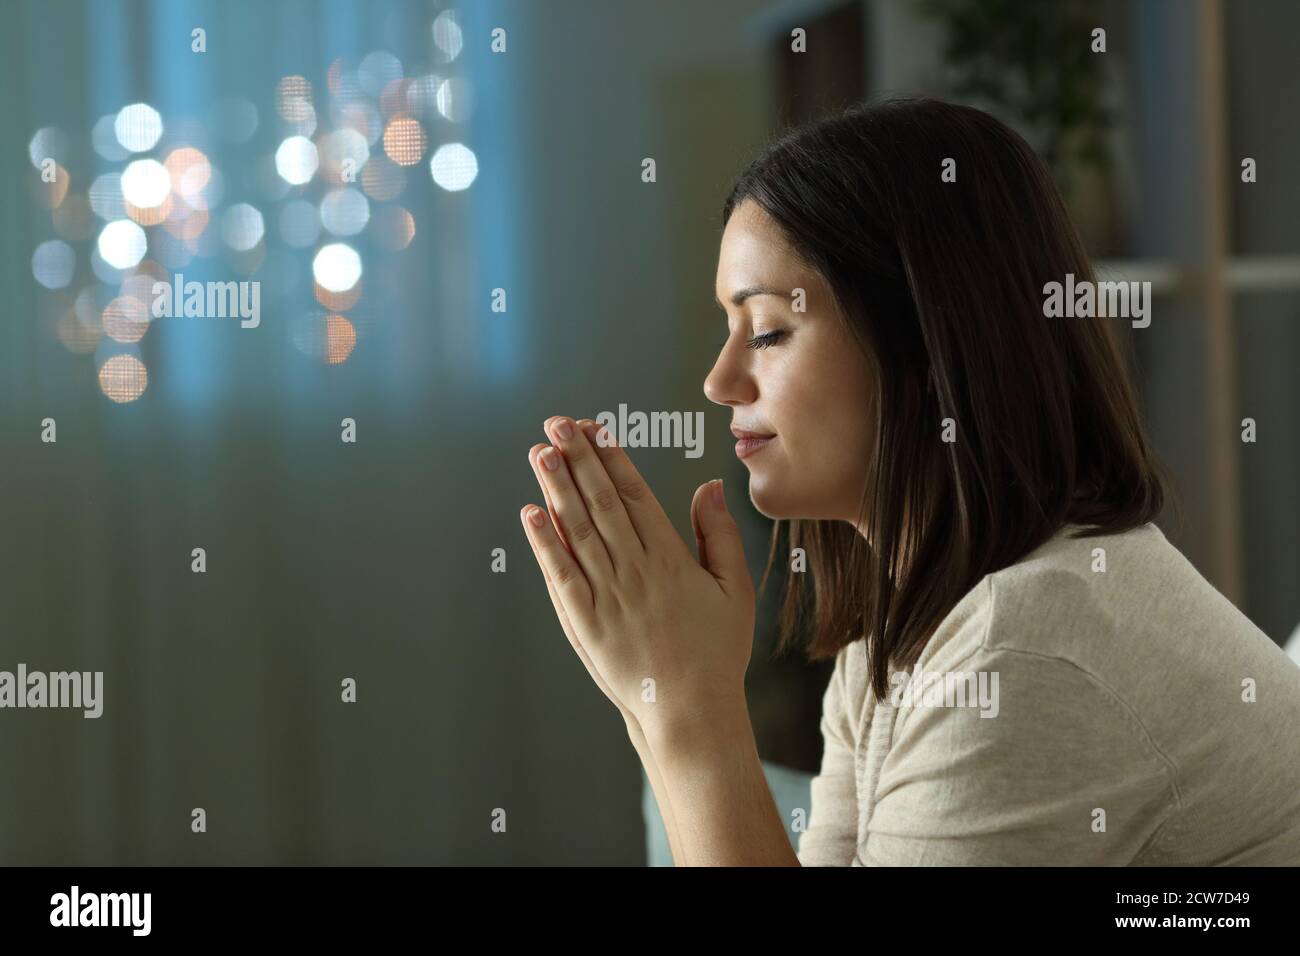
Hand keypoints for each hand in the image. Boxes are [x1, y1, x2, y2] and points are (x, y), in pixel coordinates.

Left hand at [520, 416, 755, 743]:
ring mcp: (606, 596)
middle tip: (556, 423)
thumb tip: (710, 485)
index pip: (635, 495)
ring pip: (576, 530)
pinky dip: (544, 543)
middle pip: (600, 502)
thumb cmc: (717, 651)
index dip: (613, 459)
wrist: (690, 710)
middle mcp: (635, 570)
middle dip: (578, 459)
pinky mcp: (584, 623)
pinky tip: (531, 513)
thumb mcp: (735, 589)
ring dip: (556, 488)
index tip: (596, 428)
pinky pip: (560, 575)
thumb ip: (719, 535)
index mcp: (671, 559)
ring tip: (541, 452)